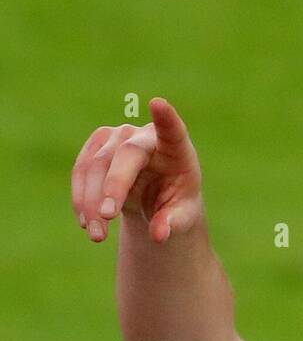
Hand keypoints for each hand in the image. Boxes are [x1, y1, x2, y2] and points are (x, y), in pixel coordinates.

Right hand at [71, 97, 202, 243]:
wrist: (156, 197)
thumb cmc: (176, 202)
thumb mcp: (183, 217)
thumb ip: (173, 223)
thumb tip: (159, 235)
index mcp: (176, 149)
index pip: (172, 130)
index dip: (166, 118)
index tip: (158, 104)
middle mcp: (144, 136)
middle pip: (126, 154)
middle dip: (114, 185)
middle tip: (108, 217)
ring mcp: (117, 137)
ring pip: (97, 164)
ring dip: (92, 201)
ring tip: (97, 236)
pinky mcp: (97, 147)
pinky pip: (82, 170)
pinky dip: (81, 197)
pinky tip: (86, 222)